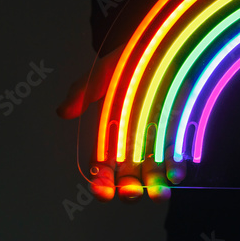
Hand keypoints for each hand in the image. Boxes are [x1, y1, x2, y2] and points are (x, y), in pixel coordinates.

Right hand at [57, 46, 175, 202]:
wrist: (164, 45)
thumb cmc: (130, 61)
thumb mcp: (104, 72)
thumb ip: (83, 92)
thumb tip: (63, 112)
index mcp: (110, 134)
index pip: (101, 166)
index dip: (100, 182)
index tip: (102, 192)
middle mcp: (132, 142)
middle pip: (128, 176)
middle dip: (128, 189)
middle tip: (129, 194)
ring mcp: (156, 140)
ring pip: (153, 172)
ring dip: (155, 186)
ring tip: (159, 195)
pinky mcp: (177, 133)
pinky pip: (176, 156)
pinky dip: (176, 167)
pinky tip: (176, 175)